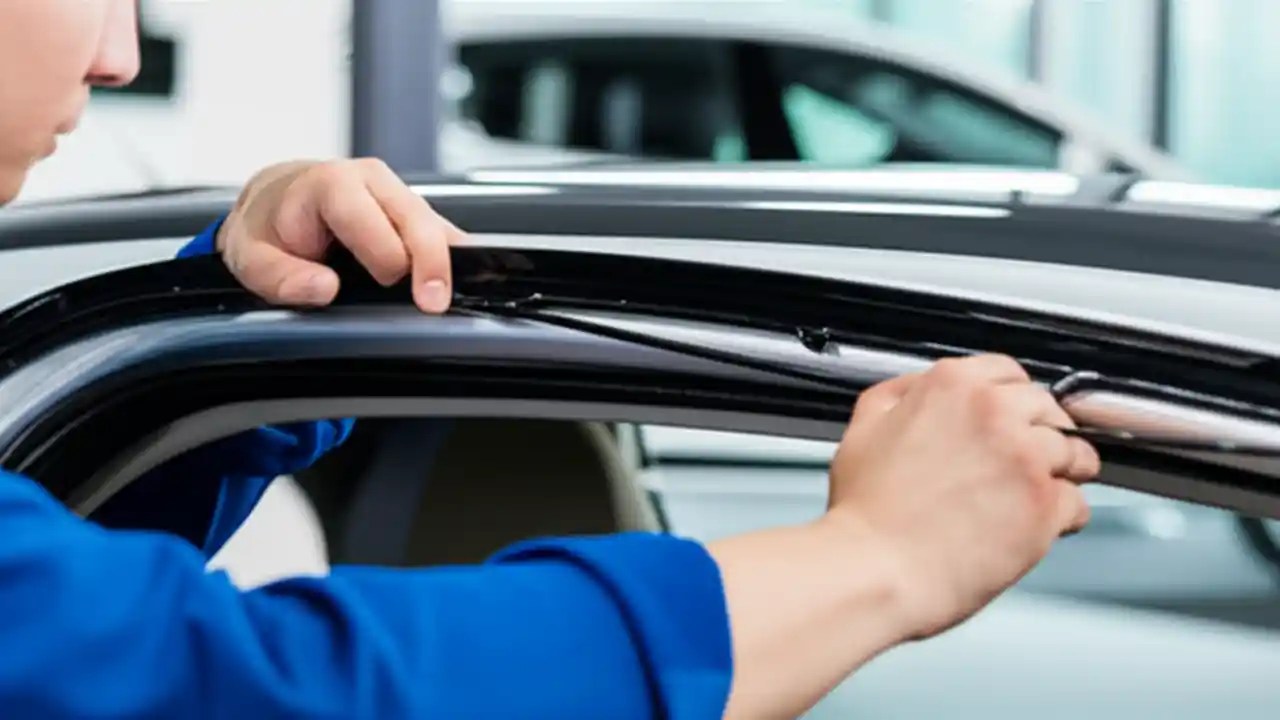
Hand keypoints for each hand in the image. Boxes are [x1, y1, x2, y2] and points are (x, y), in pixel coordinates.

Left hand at [216, 158, 464, 312]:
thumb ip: (281, 276)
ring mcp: (397, 192)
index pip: (374, 222)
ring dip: (443, 264)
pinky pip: (441, 232)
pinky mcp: (413, 209)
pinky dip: (447, 259)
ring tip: (439, 299)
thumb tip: (324, 288)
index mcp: (331, 184)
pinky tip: (442, 283)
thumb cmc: (268, 227)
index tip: (391, 287)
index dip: (388, 258)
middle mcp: (371, 179)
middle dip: (432, 263)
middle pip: (419, 220)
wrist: (276, 200)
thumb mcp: (252, 257)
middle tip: (433, 304)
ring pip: (437, 226)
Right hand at [825, 354, 1100, 638]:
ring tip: (1037, 494)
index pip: (1009, 373)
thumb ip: (901, 394)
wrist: (876, 569)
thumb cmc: (866, 511)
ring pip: (1074, 453)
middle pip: (1048, 410)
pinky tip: (1037, 526)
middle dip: (1042, 434)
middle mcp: (996, 413)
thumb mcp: (864, 427)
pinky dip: (1064, 517)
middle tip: (1026, 462)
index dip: (1013, 400)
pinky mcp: (1045, 506)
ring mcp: (1026, 459)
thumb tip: (925, 388)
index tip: (1014, 418)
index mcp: (952, 386)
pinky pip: (1078, 504)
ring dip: (1063, 473)